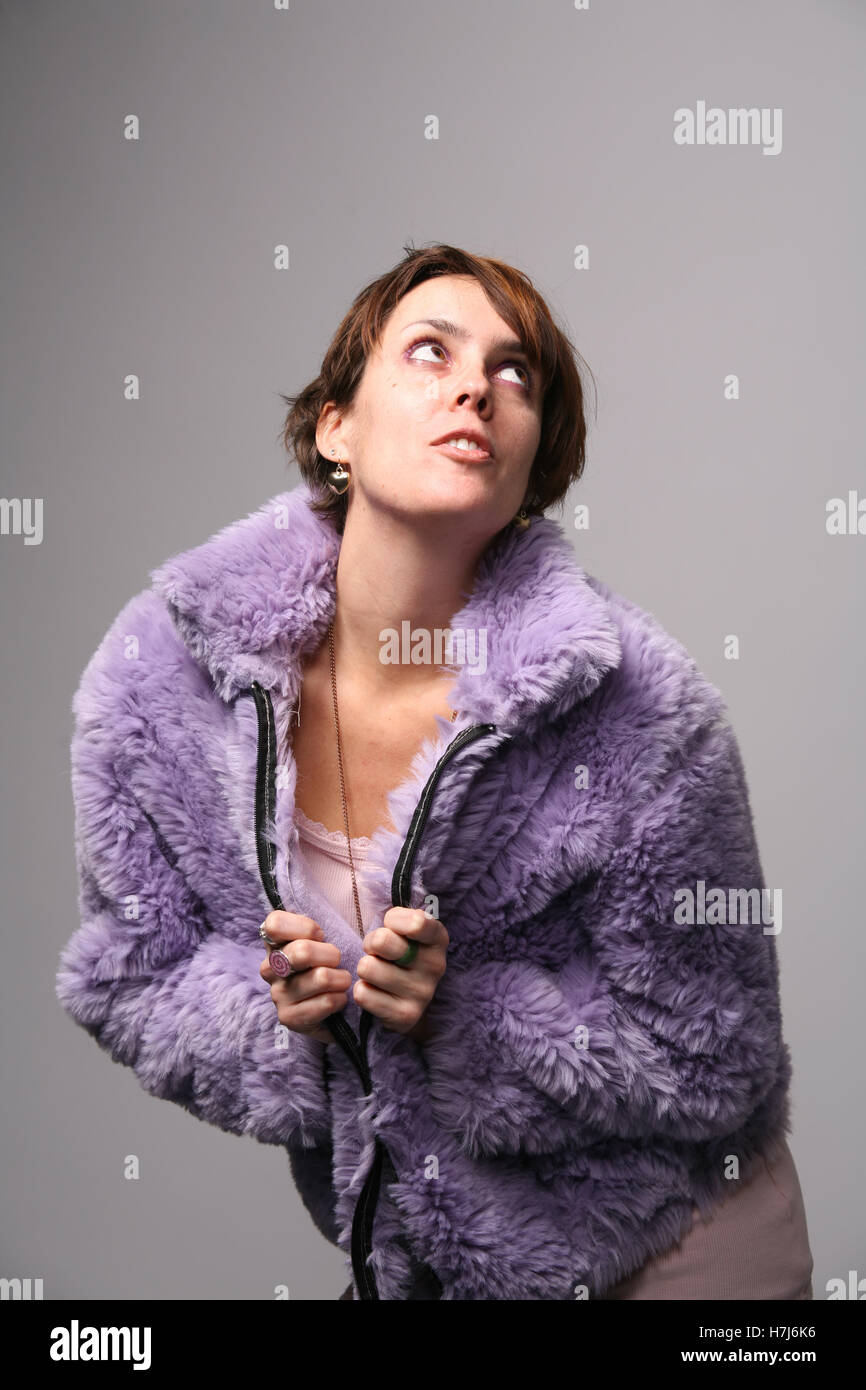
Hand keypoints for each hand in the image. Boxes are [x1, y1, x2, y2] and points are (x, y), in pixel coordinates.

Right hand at [259, 910, 349, 1043]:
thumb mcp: (322, 940)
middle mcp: (270, 968)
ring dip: (340, 978)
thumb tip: (343, 886)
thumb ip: (318, 922)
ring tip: (342, 981)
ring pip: (319, 977)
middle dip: (331, 954)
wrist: (332, 1012)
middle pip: (301, 951)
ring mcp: (277, 994)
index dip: (303, 926)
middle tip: (337, 960)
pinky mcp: (288, 1018)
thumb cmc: (328, 966)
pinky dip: (340, 999)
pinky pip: (324, 1002)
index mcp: (274, 943)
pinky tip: (339, 1000)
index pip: (274, 923)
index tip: (321, 934)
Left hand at [353, 906, 448, 1040]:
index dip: (393, 921)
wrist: (410, 1000)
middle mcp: (436, 967)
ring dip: (365, 968)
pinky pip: (363, 994)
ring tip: (377, 972)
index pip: (416, 922)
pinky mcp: (404, 1017)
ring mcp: (422, 994)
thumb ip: (399, 918)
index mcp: (438, 939)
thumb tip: (388, 922)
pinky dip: (362, 991)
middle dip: (371, 943)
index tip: (391, 926)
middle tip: (378, 952)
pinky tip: (375, 992)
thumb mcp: (406, 929)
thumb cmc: (402, 952)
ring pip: (367, 968)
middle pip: (382, 942)